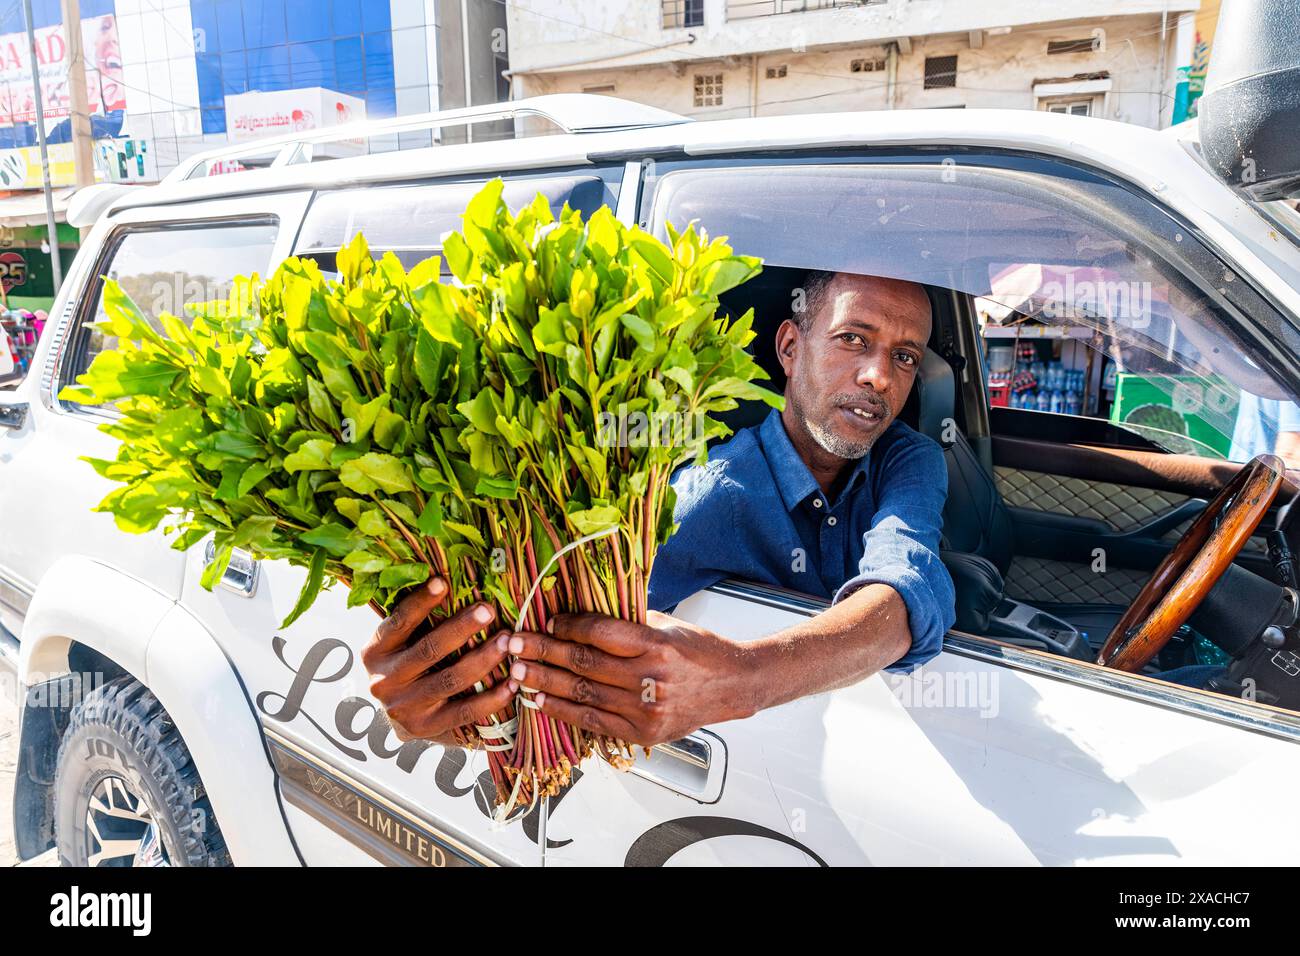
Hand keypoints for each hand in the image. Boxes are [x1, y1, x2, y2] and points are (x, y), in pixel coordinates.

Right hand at [360, 576, 513, 744]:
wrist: (398, 715)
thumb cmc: (407, 664)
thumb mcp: (400, 642)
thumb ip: (418, 620)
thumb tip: (449, 580)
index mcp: (375, 652)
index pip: (399, 623)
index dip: (420, 602)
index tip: (443, 581)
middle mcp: (384, 680)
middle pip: (428, 651)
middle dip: (461, 628)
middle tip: (488, 610)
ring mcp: (404, 708)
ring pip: (450, 680)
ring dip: (483, 660)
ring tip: (507, 642)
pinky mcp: (426, 728)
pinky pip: (464, 712)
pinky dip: (491, 699)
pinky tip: (511, 684)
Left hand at [507, 611, 760, 747]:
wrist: (733, 685)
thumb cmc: (700, 650)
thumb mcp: (667, 625)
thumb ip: (627, 622)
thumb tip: (581, 611)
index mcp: (656, 644)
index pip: (599, 632)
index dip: (567, 626)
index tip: (546, 620)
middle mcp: (650, 678)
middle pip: (584, 663)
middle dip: (543, 652)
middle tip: (514, 644)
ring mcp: (645, 709)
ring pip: (583, 693)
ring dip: (545, 681)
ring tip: (517, 672)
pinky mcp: (642, 732)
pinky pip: (593, 720)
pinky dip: (563, 710)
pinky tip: (541, 700)